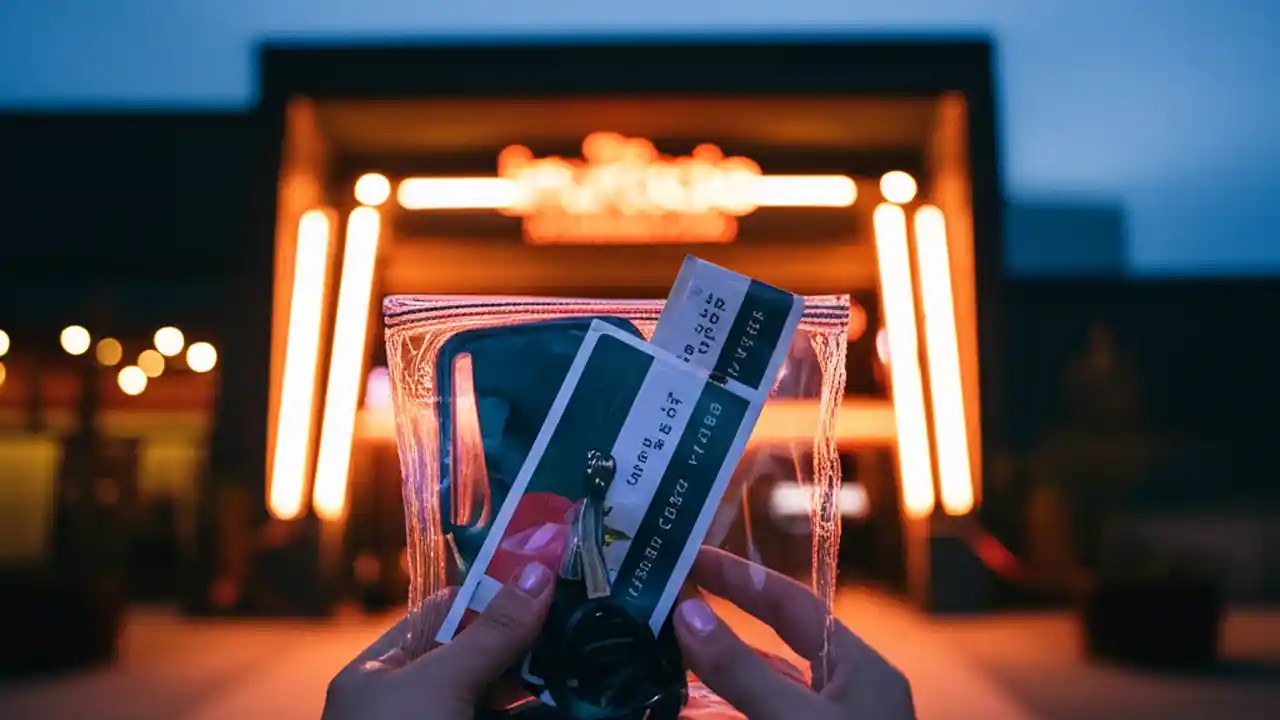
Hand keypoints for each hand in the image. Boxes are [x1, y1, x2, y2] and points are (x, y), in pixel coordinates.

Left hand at [323, 562, 554, 719]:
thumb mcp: (438, 683)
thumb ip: (488, 634)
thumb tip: (539, 570)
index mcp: (378, 672)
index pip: (440, 615)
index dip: (489, 596)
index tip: (542, 578)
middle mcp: (406, 700)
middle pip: (473, 656)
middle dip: (520, 642)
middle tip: (573, 620)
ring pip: (494, 693)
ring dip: (535, 679)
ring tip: (580, 655)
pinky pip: (505, 718)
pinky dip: (537, 707)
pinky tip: (567, 696)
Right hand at [674, 547, 913, 718]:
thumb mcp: (797, 719)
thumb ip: (743, 671)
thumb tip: (686, 612)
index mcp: (863, 670)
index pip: (795, 605)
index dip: (742, 578)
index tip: (692, 558)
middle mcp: (851, 695)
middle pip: (781, 642)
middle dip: (730, 619)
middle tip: (674, 596)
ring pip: (773, 683)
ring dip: (725, 670)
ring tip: (672, 649)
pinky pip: (766, 715)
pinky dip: (729, 706)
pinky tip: (695, 703)